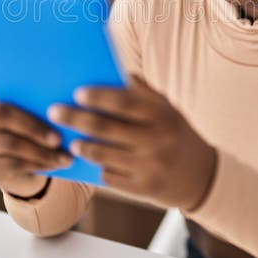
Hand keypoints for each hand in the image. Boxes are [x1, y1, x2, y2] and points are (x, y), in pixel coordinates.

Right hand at [0, 34, 72, 197]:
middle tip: (58, 136)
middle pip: (2, 113)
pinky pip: (15, 164)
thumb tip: (73, 73)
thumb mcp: (44, 112)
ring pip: (11, 142)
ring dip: (42, 149)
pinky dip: (41, 164)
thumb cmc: (42, 133)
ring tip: (66, 154)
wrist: (35, 172)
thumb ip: (47, 95)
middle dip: (34, 126)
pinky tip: (60, 164)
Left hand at [47, 75, 216, 210]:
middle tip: (54, 112)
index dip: (99, 97)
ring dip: (82, 146)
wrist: (203, 175)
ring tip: (70, 141)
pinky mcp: (144, 188)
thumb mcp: (167, 108)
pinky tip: (88, 162)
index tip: (77, 92)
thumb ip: (142, 91)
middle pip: (107, 128)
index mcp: (162, 115)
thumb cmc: (176, 132)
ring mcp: (150, 166)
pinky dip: (98, 168)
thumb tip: (111, 69)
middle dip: (76, 119)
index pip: (125, 103)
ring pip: (104, 155)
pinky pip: (111, 176)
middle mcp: (157, 140)